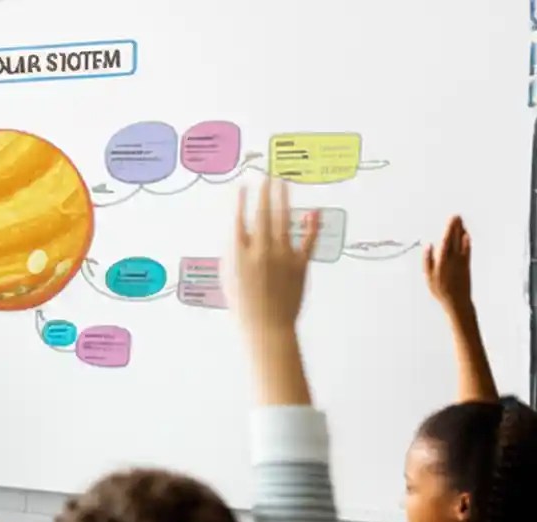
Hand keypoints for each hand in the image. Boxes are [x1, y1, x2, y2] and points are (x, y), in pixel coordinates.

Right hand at [233, 178, 316, 335]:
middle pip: (263, 214)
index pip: (239, 219)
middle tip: (268, 175)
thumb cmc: (243, 306)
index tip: (244, 186)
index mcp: (239, 254)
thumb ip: (233, 253)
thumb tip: (239, 230)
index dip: (241, 201)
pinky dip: (311, 225)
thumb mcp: (228, 277)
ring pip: (284, 220)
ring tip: (284, 183)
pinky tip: (313, 212)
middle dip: (265, 192)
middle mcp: (260, 251)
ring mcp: (281, 256)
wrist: (266, 326)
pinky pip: (306, 240)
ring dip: (284, 199)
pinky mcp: (299, 264)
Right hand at [424, 215, 471, 310]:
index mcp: (442, 261)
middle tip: (456, 216)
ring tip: (461, 222)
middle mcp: (453, 259)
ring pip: (461, 243)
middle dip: (455, 226)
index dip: (449, 229)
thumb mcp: (428, 277)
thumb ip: (427, 260)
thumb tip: (428, 245)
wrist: (457, 301)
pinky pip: (467, 250)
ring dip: (461, 231)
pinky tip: (467, 235)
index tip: (450, 219)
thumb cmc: (440, 290)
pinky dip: (467, 241)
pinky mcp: (467, 264)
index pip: (446, 240)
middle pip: (454, 239)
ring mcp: (461, 261)